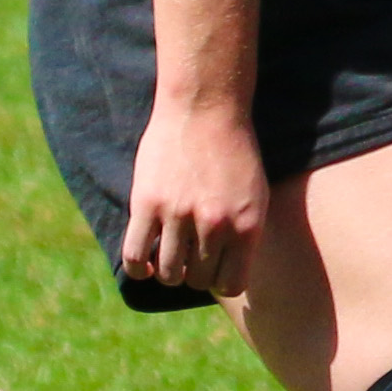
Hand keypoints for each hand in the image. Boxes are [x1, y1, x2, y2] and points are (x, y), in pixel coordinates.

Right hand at [119, 96, 269, 299]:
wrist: (207, 107)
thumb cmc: (234, 150)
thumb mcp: (256, 194)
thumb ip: (244, 233)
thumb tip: (226, 272)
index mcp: (247, 225)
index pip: (233, 283)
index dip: (220, 281)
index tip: (213, 269)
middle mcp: (215, 225)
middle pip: (198, 280)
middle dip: (193, 273)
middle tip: (189, 256)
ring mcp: (179, 215)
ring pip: (168, 274)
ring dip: (167, 271)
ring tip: (169, 255)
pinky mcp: (147, 204)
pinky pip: (135, 257)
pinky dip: (138, 269)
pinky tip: (145, 263)